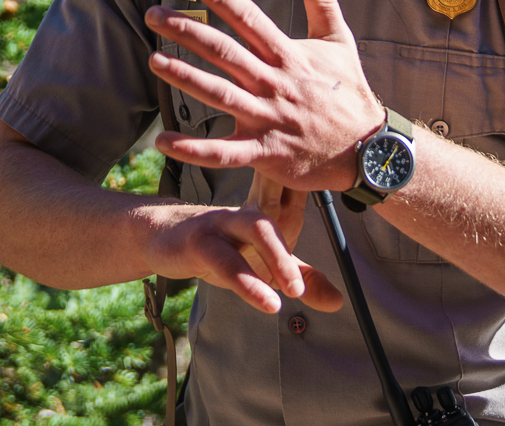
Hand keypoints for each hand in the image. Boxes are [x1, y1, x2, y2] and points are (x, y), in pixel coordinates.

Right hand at [141, 197, 342, 314]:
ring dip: (275, 260)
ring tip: (292, 292)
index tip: (342, 207)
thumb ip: (298, 277)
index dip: (319, 206)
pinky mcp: (197, 241)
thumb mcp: (261, 264)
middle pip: (275, 212)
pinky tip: (264, 301)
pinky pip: (223, 259)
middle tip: (304, 284)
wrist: (162, 237)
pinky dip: (245, 280)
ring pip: (253, 230)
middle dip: (293, 240)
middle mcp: (244, 212)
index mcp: (264, 212)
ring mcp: (220, 223)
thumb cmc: (219, 245)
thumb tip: (338, 302)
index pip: (295, 201)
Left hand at [144, 0, 382, 193]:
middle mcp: (274, 84)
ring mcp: (268, 119)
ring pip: (219, 95)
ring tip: (154, 60)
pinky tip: (162, 141)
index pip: (250, 19)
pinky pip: (223, 153)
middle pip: (225, 52)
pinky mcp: (265, 153)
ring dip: (184, 78)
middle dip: (186, 31)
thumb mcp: (340, 41)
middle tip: (152, 15)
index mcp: (289, 55)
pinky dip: (192, 150)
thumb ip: (324, 0)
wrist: (368, 151)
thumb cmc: (349, 92)